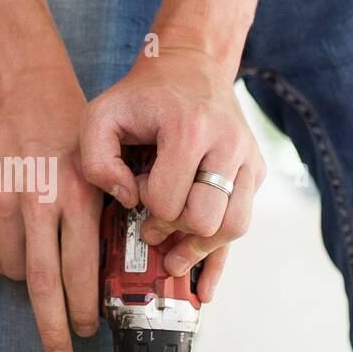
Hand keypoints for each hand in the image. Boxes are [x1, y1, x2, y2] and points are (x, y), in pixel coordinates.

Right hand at [0, 64, 103, 351]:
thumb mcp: (102, 171)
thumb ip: (103, 217)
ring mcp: (1, 200)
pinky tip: (14, 249)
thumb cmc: (70, 134)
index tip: (87, 331)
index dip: (82, 309)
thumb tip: (106, 276)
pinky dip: (0, 262)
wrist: (25, 94)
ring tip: (39, 269)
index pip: (79, 271)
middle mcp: (38, 200)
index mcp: (76, 196)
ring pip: (11, 271)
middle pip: (41, 284)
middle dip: (52, 328)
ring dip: (27, 284)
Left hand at [80, 45, 264, 301]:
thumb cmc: (141, 96)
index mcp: (189, 129)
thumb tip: (129, 202)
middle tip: (153, 229)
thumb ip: (96, 162)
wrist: (190, 63)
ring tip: (174, 258)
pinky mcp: (256, 169)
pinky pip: (245, 221)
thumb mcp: (99, 116)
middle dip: (176, 233)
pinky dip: (223, 256)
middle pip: (207, 220)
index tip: (136, 201)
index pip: (169, 201)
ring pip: (234, 227)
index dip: (147, 211)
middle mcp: (228, 144)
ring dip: (202, 250)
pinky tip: (205, 288)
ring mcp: (248, 158)